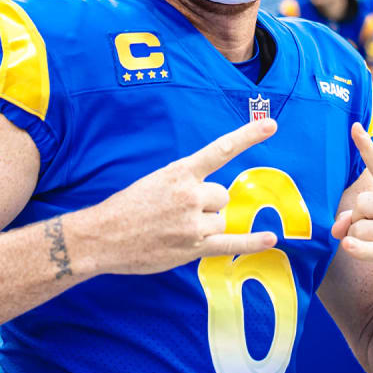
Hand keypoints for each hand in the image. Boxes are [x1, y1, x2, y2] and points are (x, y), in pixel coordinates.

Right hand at [72, 119, 280, 275]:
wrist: (102, 237)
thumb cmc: (126, 208)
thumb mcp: (155, 182)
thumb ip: (185, 183)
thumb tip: (214, 198)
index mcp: (180, 172)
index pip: (220, 150)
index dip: (247, 136)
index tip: (271, 125)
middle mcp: (190, 194)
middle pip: (222, 196)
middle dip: (208, 205)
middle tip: (179, 213)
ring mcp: (193, 222)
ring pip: (221, 220)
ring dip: (207, 226)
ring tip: (176, 230)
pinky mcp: (193, 247)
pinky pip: (231, 243)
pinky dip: (252, 242)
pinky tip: (271, 239)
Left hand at [331, 123, 372, 297]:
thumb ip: (356, 215)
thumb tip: (338, 227)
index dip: (366, 147)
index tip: (353, 127)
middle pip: (362, 203)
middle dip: (357, 218)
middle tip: (367, 229)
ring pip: (361, 227)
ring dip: (357, 237)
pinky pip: (369, 247)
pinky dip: (357, 248)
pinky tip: (350, 247)